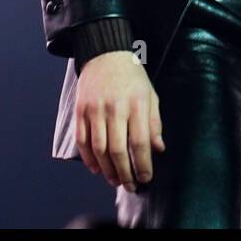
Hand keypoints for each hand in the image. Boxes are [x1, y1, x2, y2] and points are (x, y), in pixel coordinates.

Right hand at [74, 51, 165, 190]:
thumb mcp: (151, 96)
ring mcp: (95, 110)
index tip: (146, 178)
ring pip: (99, 149)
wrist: (106, 55)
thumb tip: (159, 149)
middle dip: (125, 173)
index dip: (142, 164)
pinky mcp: (81, 111)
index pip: (140, 142)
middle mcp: (115, 108)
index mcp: (136, 104)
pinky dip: (89, 159)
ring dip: (107, 170)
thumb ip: (154, 123)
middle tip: (130, 185)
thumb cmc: (133, 78)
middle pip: (118, 150)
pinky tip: (97, 169)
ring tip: (115, 180)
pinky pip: (82, 141)